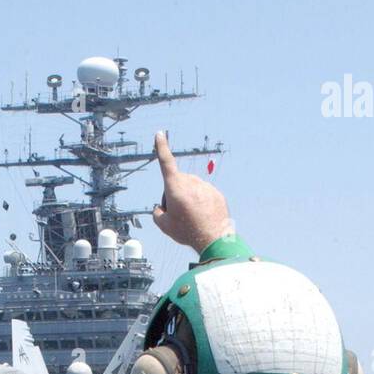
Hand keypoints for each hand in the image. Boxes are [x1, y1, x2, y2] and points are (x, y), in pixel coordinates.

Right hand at [152, 131, 235, 254]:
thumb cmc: (187, 231)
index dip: (161, 147)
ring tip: (192, 219)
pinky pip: (204, 195)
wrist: (213, 239)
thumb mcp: (164, 225)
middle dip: (174, 194)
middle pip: (177, 184)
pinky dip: (202, 204)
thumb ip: (157, 213)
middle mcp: (191, 182)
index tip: (159, 134)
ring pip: (192, 190)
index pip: (166, 162)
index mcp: (175, 186)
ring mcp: (205, 186)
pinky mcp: (216, 193)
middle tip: (178, 215)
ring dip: (189, 200)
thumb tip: (161, 209)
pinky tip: (203, 217)